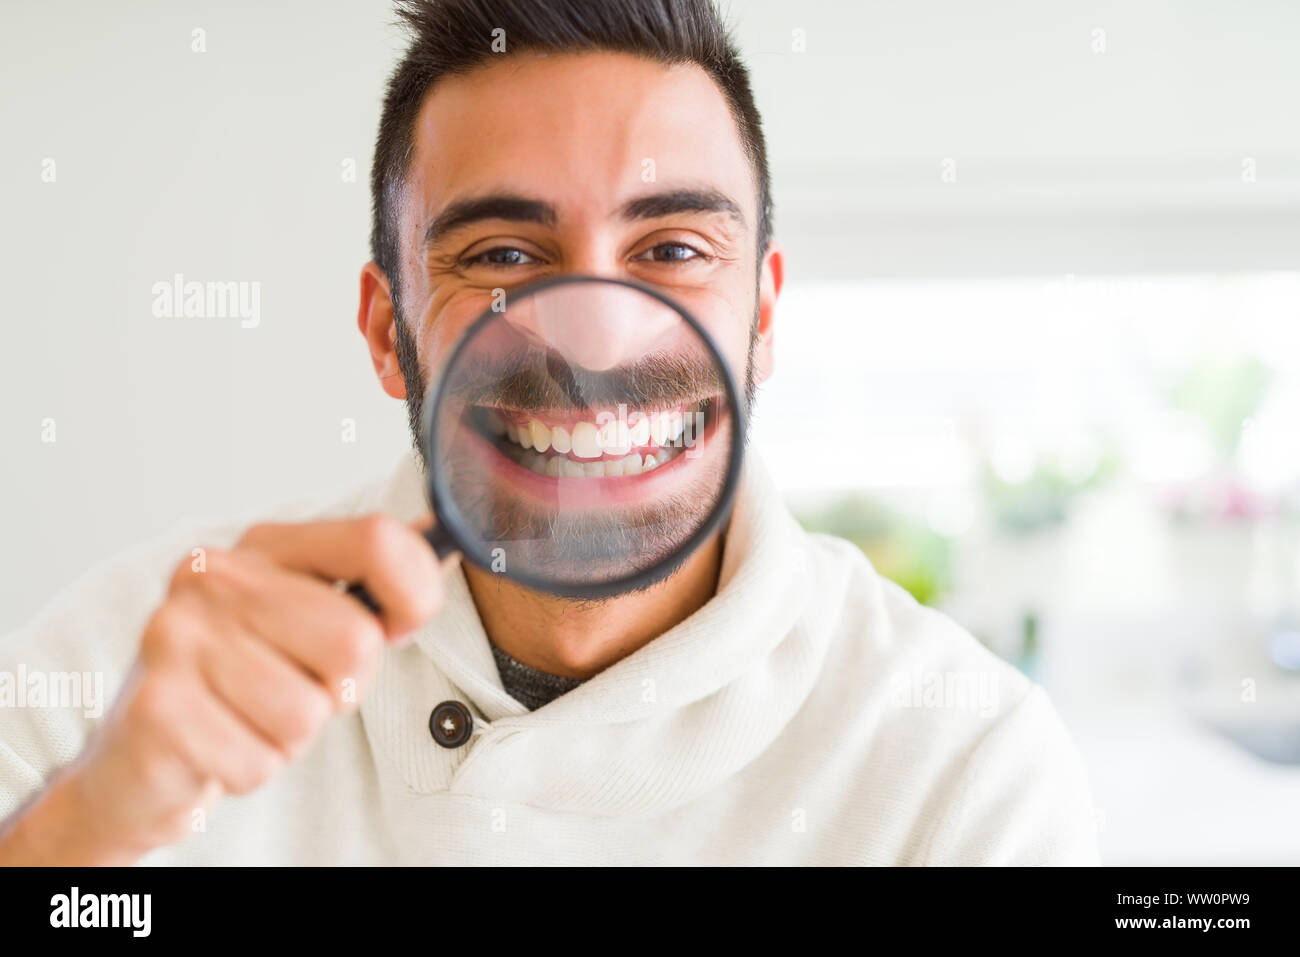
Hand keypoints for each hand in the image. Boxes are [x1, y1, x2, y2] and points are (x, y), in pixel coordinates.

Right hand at [0, 514, 446, 864]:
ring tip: (249, 717)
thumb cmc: (239, 683)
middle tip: (292, 687)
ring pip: (309, 711)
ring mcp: (177, 637)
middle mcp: (214, 577)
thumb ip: (369, 581)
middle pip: (355, 641)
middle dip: (340, 687)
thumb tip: (445, 544)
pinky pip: (262, 760)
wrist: (133, 757)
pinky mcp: (157, 707)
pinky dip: (252, 769)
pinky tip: (219, 746)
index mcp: (264, 546)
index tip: (400, 627)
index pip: (377, 541)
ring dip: (291, 735)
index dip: (415, 595)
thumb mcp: (305, 618)